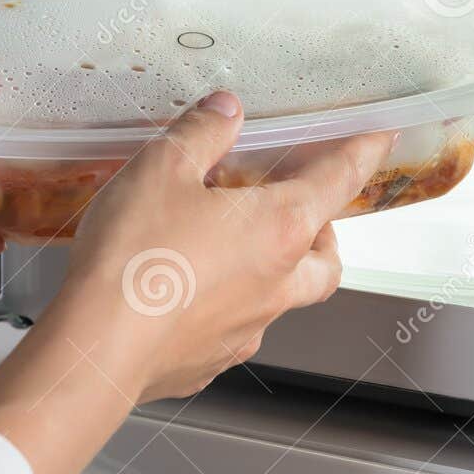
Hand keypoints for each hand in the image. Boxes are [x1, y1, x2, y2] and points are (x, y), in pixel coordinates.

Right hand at [0, 90, 393, 473]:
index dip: (361, 154)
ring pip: (281, 300)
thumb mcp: (161, 169)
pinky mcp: (207, 362)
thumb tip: (225, 111)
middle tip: (302, 213)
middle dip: (324, 234)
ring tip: (229, 249)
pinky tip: (183, 293)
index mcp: (278, 228)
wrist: (95, 351)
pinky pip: (231, 330)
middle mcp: (276, 285)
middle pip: (326, 261)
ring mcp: (245, 330)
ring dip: (271, 273)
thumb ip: (201, 133)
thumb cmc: (134, 260)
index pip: (339, 180)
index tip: (378, 140)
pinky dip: (222, 308)